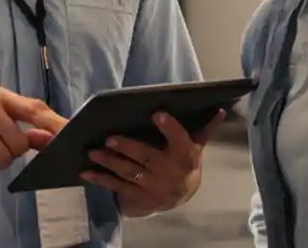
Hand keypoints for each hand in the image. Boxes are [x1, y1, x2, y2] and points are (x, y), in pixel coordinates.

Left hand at [82, 110, 225, 217]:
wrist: (180, 196)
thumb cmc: (185, 163)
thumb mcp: (196, 146)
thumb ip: (205, 129)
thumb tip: (221, 110)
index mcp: (185, 156)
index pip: (179, 139)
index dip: (169, 128)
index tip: (157, 114)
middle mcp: (169, 172)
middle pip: (146, 156)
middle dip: (127, 147)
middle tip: (109, 138)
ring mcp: (153, 186)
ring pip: (128, 172)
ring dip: (109, 162)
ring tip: (93, 152)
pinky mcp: (139, 197)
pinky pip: (117, 187)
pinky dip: (101, 179)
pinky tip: (86, 172)